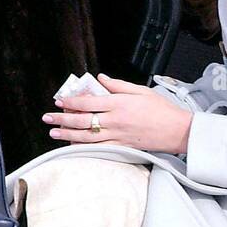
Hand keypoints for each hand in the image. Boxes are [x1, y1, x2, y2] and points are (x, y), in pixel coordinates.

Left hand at [43, 73, 192, 152]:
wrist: (178, 131)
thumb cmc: (163, 110)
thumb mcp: (141, 90)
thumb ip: (118, 85)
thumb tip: (100, 79)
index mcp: (119, 103)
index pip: (88, 102)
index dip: (71, 101)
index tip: (60, 101)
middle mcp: (115, 120)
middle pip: (82, 120)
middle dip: (62, 118)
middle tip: (48, 117)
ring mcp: (118, 135)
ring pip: (87, 136)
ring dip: (68, 134)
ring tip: (54, 132)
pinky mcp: (122, 147)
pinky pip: (99, 148)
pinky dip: (84, 147)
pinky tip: (73, 145)